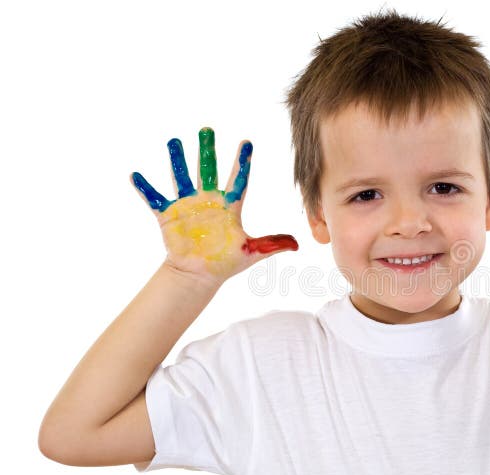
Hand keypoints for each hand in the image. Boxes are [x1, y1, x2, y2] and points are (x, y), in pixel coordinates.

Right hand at [131, 127, 297, 283]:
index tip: (247, 142)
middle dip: (207, 149)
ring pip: (182, 177)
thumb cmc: (226, 263)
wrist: (199, 275)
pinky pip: (154, 199)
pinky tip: (136, 175)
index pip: (238, 179)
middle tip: (207, 128)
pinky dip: (145, 188)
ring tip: (174, 142)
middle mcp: (208, 200)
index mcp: (229, 206)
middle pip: (208, 169)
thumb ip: (272, 244)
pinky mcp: (168, 215)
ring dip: (177, 161)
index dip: (242, 162)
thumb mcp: (252, 252)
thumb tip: (298, 244)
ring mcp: (187, 205)